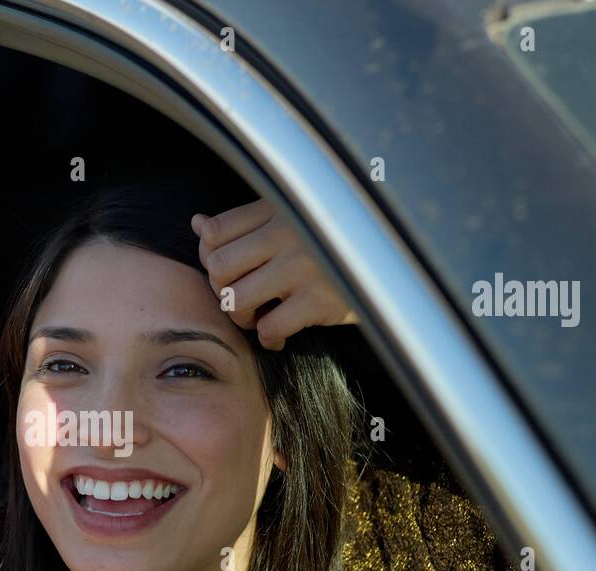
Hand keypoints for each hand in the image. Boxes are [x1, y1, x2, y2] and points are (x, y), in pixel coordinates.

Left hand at [191, 197, 357, 349]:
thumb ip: (246, 221)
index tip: (228, 271)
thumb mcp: (294, 215)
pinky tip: (280, 334)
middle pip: (218, 267)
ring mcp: (302, 266)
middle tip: (240, 298)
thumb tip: (197, 224)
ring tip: (258, 317)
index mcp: (278, 207)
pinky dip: (269, 338)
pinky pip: (269, 328)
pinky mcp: (319, 300)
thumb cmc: (338, 238)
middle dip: (222, 290)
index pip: (214, 233)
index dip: (209, 257)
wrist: (398, 259)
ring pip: (236, 299)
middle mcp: (287, 232)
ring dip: (241, 317)